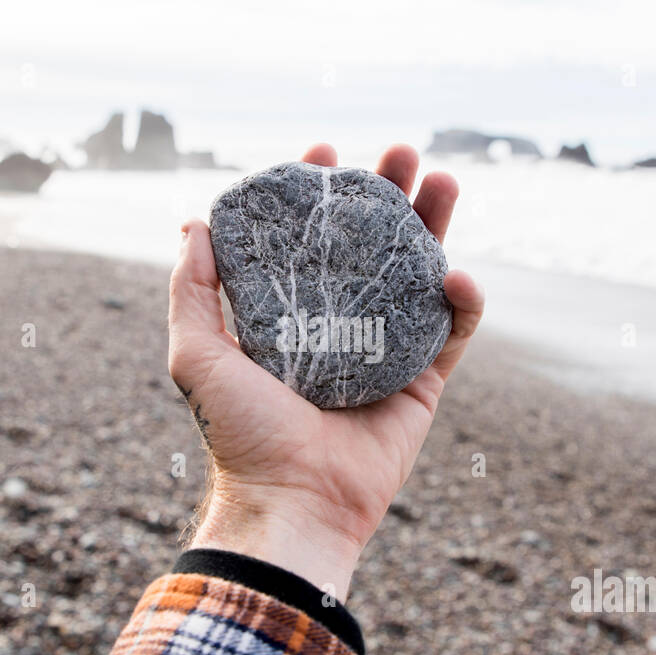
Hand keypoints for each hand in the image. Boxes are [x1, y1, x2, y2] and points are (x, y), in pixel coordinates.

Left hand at [168, 143, 484, 598]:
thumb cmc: (239, 432)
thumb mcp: (197, 354)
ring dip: (434, 223)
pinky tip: (453, 271)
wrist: (292, 501)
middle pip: (372, 244)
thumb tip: (192, 221)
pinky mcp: (423, 382)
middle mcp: (339, 325)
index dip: (317, 193)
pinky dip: (463, 298)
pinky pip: (453, 330)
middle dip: (387, 193)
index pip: (309, 238)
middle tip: (400, 153)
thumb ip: (192, 290)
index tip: (322, 153)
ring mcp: (385, 350)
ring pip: (419, 273)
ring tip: (443, 178)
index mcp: (290, 314)